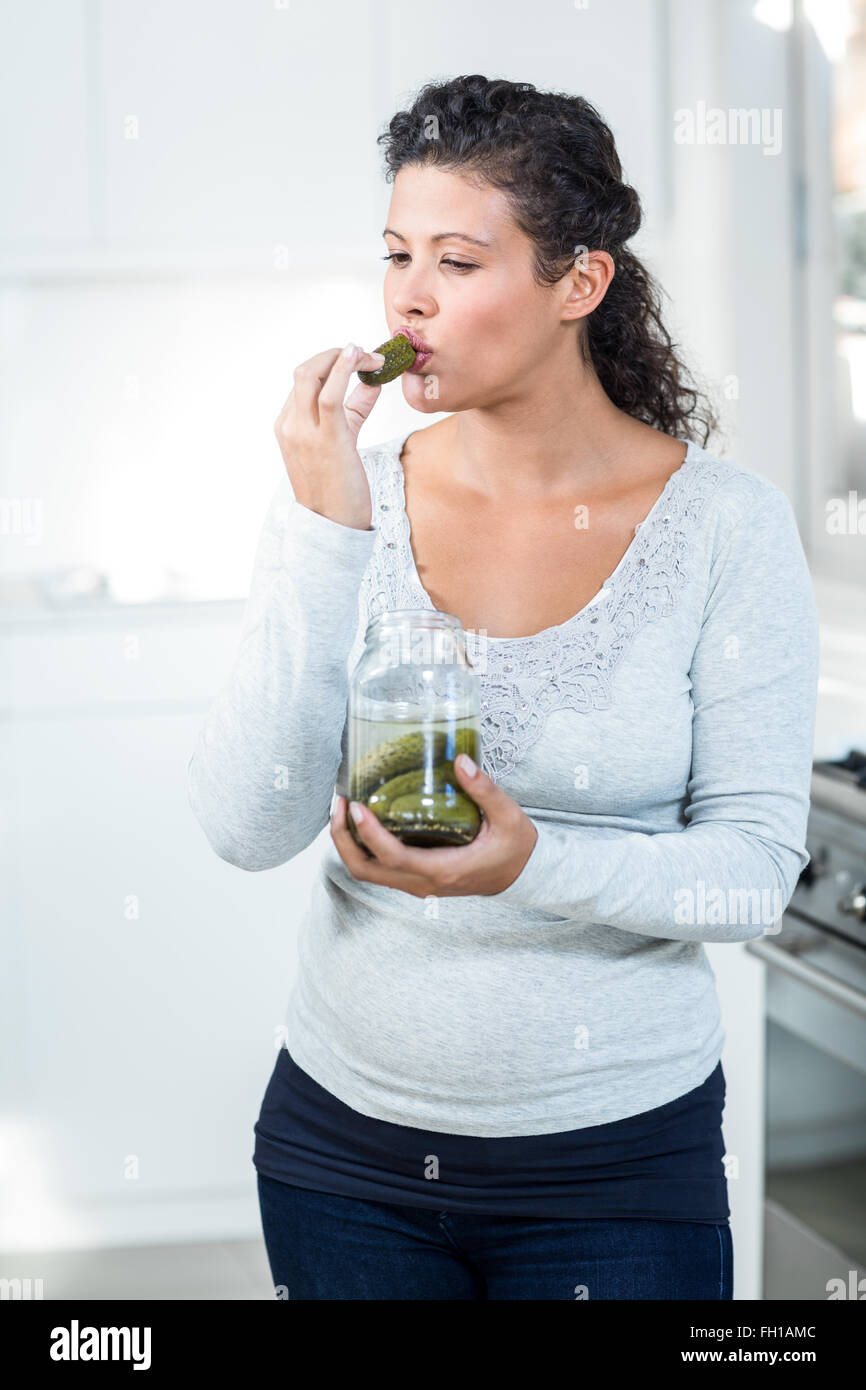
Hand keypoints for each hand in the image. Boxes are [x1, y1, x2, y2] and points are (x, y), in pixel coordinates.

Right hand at [272, 342, 386, 529]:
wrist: (333, 525)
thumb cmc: (338, 488)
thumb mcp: (344, 439)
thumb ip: (356, 408)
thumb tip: (373, 381)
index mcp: (287, 425)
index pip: (304, 381)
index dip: (332, 364)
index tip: (358, 360)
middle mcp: (290, 425)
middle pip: (304, 371)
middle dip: (335, 355)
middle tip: (364, 355)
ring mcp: (304, 433)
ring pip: (312, 375)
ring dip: (342, 358)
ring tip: (368, 357)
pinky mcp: (328, 440)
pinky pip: (330, 395)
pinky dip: (344, 370)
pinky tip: (361, 359)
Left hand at [329, 754, 538, 897]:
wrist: (523, 875)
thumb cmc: (515, 847)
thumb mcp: (508, 816)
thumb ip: (485, 789)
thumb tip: (460, 761)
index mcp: (444, 870)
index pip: (395, 858)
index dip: (370, 834)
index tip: (357, 806)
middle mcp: (424, 883)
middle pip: (366, 871)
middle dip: (343, 839)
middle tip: (340, 803)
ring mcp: (417, 884)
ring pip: (367, 872)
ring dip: (348, 843)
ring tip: (343, 808)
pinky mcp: (415, 879)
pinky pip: (378, 868)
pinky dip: (362, 846)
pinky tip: (363, 818)